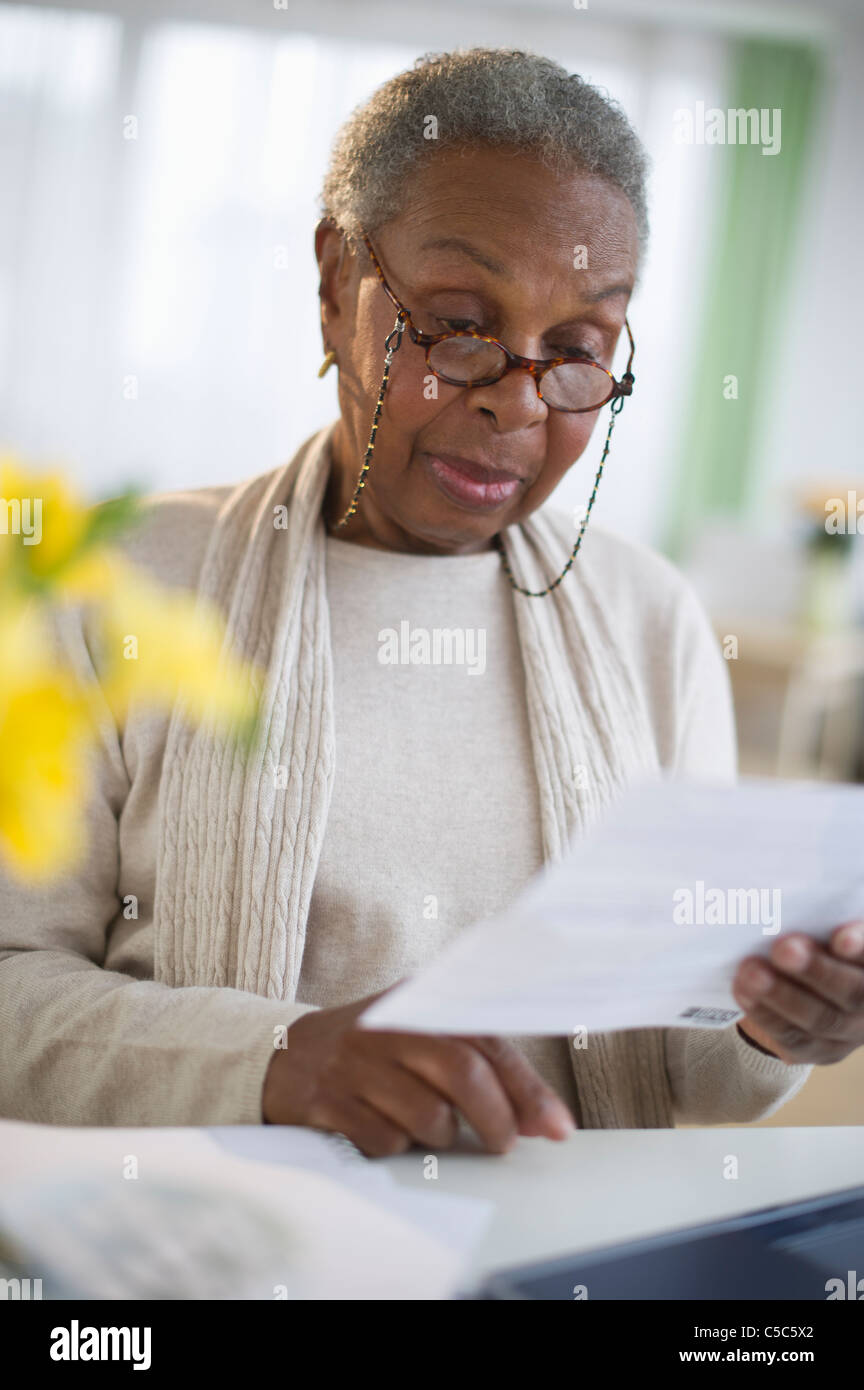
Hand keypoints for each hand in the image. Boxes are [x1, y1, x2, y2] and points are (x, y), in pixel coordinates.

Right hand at [262, 990, 574, 1156]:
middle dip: (495, 1118)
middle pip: (461, 1072)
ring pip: (426, 1114)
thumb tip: (537, 1117)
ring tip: (434, 1131)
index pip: (486, 1040)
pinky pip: (384, 1139)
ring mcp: (352, 1062)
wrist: (283, 1054)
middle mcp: (385, 1026)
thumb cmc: (373, 1052)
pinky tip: (389, 1132)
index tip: (556, 1126)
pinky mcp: (325, 1099)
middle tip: (503, 1143)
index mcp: (417, 1002)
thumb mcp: (419, 1034)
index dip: (527, 1088)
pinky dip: (399, 1146)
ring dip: (442, 1136)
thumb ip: (477, 1063)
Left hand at [732, 921, 863, 1064]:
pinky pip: (792, 1037)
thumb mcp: (825, 926)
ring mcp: (847, 1031)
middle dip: (815, 970)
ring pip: (819, 1018)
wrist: (809, 987)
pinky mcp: (817, 1050)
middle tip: (783, 948)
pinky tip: (743, 992)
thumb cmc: (818, 939)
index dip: (860, 947)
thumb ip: (821, 916)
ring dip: (781, 994)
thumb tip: (797, 885)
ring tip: (751, 971)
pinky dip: (765, 1014)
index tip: (840, 936)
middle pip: (851, 991)